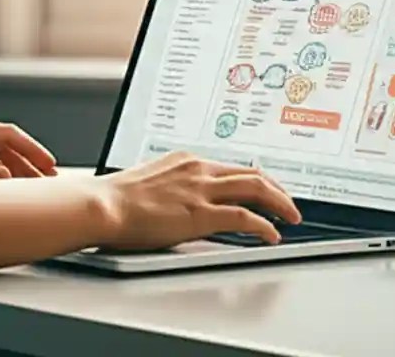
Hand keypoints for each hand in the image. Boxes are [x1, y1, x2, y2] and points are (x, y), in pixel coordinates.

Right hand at [95, 151, 300, 249]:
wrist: (103, 206)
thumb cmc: (116, 199)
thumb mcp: (151, 182)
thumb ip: (173, 187)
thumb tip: (179, 201)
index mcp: (187, 160)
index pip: (232, 166)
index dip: (255, 178)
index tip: (265, 188)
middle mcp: (199, 169)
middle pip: (253, 173)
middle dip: (277, 189)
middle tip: (288, 204)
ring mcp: (202, 190)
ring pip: (257, 188)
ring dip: (280, 203)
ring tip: (290, 218)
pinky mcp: (201, 213)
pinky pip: (244, 216)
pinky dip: (264, 225)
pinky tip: (271, 235)